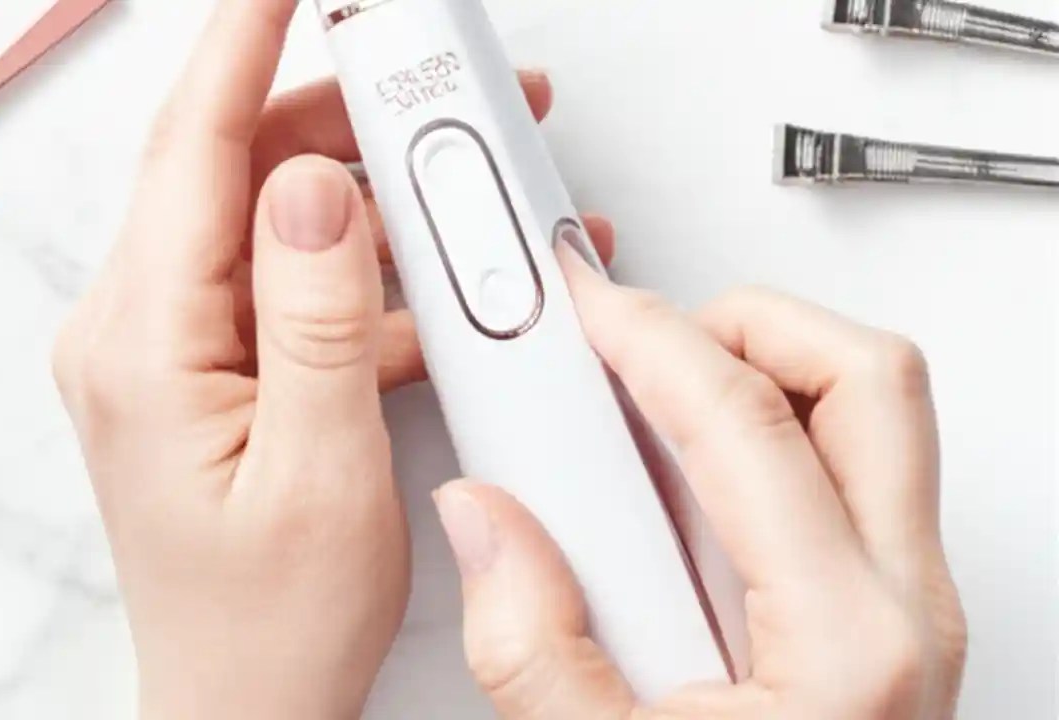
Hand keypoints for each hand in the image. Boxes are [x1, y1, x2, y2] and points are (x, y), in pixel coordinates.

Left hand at [51, 1, 613, 716]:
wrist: (245, 709)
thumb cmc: (269, 626)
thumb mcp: (321, 472)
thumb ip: (316, 318)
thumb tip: (316, 185)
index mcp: (145, 347)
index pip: (189, 148)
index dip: (241, 41)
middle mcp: (138, 334)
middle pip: (236, 171)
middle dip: (341, 114)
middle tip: (431, 83)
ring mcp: (173, 352)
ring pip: (269, 224)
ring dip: (363, 195)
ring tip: (455, 180)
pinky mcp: (211, 373)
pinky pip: (284, 286)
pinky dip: (357, 273)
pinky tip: (429, 284)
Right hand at [434, 247, 967, 718]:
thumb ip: (530, 646)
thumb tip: (486, 523)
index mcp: (847, 646)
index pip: (748, 424)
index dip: (649, 340)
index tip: (584, 310)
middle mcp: (905, 612)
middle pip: (867, 381)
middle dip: (747, 324)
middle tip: (644, 341)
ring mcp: (907, 611)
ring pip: (876, 416)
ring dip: (771, 372)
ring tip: (660, 396)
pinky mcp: (886, 620)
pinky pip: (852, 476)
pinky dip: (771, 436)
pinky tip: (682, 482)